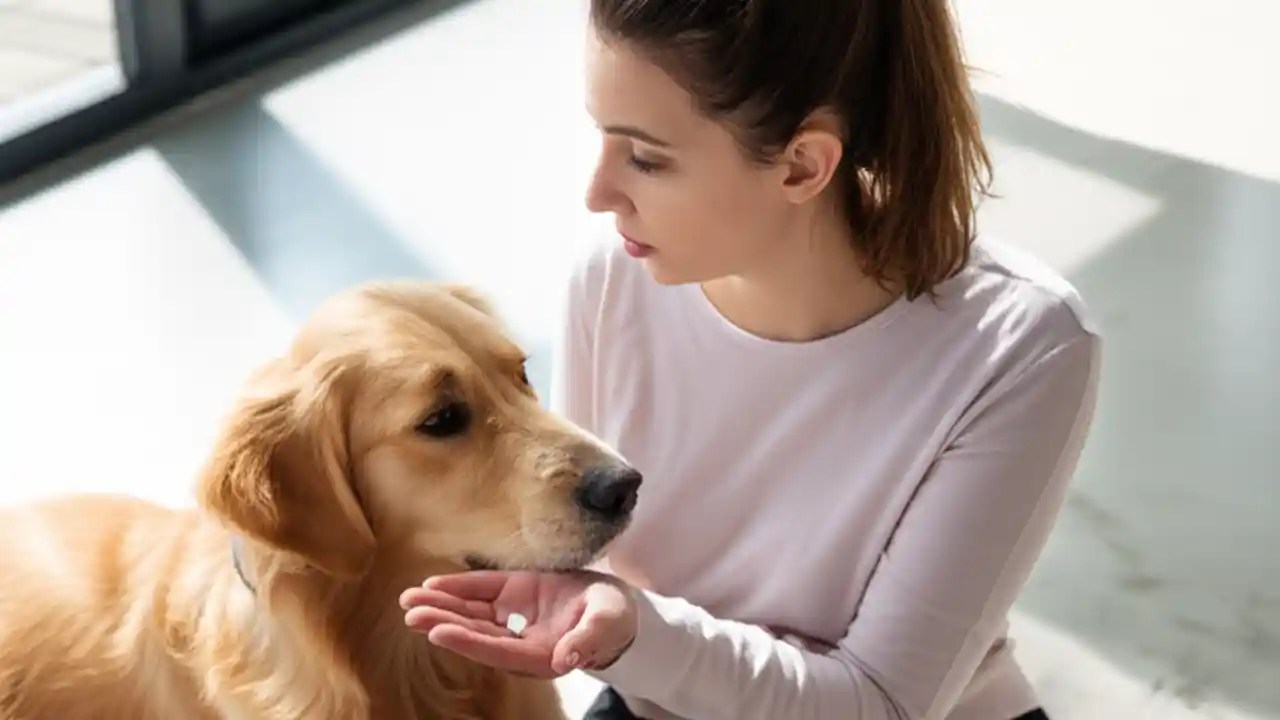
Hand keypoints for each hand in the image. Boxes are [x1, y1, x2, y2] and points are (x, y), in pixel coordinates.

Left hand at [399, 570, 637, 678]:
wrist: (614, 605)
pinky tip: (433, 586)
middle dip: (445, 624)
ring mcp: (514, 620)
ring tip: (411, 600)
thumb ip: (588, 640)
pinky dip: (459, 590)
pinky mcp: (513, 597)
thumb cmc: (614, 618)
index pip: (500, 650)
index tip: (439, 632)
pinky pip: (482, 594)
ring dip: (443, 609)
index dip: (470, 642)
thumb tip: (568, 660)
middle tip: (413, 613)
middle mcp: (521, 643)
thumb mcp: (608, 623)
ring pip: (473, 617)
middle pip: (477, 636)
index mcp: (542, 655)